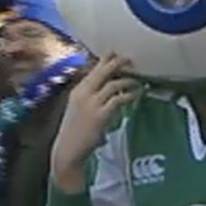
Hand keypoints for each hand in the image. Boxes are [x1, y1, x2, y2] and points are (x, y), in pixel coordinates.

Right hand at [51, 54, 138, 188]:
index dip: (104, 60)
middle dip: (116, 62)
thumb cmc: (75, 131)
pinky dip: (130, 94)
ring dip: (128, 80)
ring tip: (138, 81)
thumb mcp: (79, 109)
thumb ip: (90, 97)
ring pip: (113, 84)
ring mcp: (91, 103)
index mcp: (77, 91)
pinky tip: (137, 94)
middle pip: (102, 71)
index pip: (92, 70)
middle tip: (129, 58)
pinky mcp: (100, 115)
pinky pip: (119, 99)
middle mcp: (83, 93)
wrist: (68, 150)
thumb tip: (108, 89)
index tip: (115, 54)